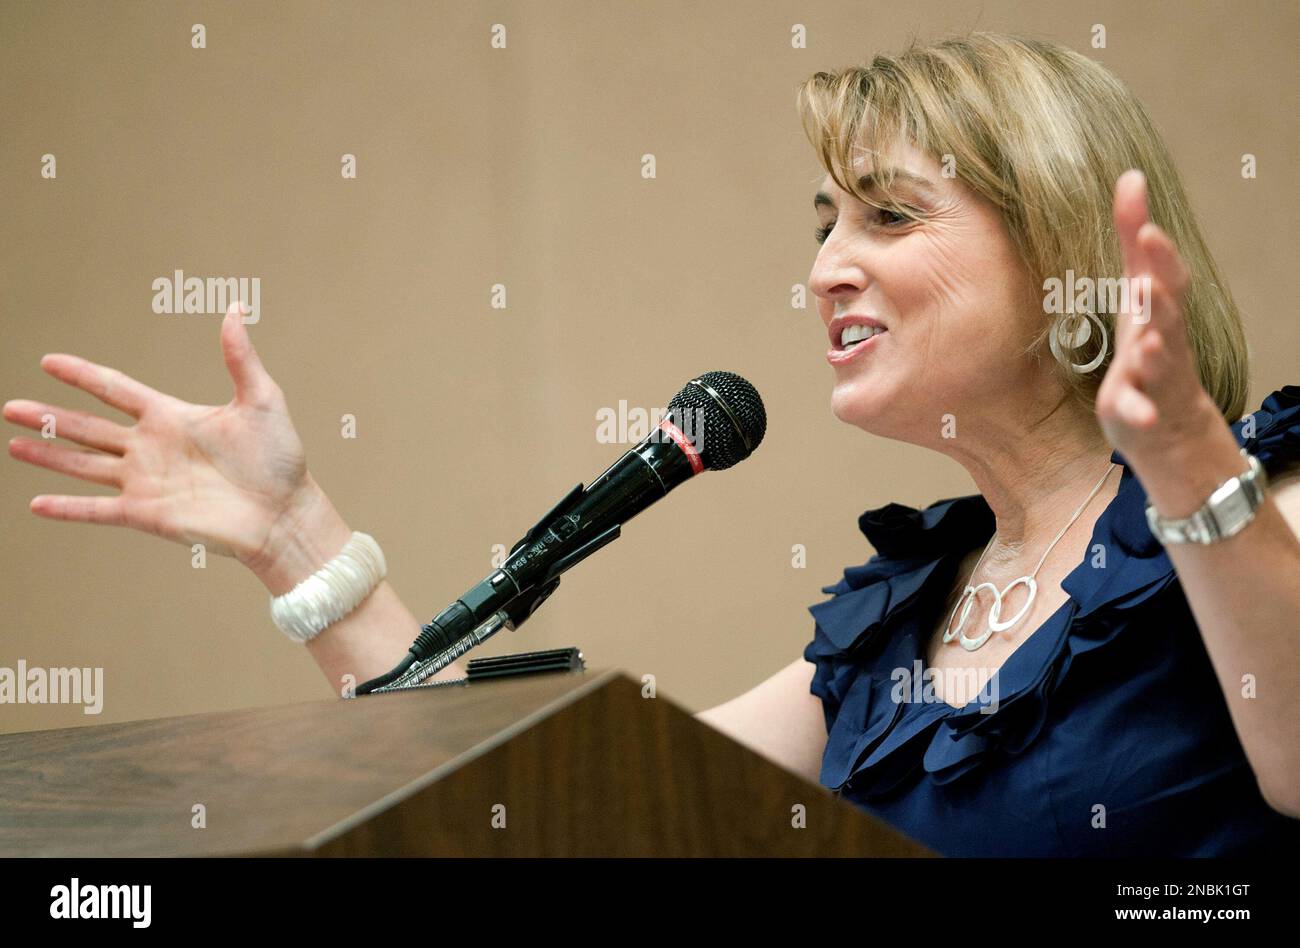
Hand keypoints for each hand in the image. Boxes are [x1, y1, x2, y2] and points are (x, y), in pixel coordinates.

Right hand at [5, 302, 347, 589]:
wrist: (286, 512)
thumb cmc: (280, 459)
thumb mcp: (261, 399)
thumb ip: (240, 357)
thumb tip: (236, 308)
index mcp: (172, 417)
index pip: (115, 390)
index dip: (83, 375)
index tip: (49, 361)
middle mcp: (152, 448)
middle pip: (88, 427)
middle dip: (50, 416)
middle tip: (11, 407)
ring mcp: (147, 482)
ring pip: (84, 465)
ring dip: (49, 455)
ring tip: (14, 444)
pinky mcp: (148, 515)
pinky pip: (99, 510)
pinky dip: (68, 508)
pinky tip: (36, 504)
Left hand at [1094, 169, 1223, 466]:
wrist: (1168, 422)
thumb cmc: (1149, 342)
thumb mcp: (1136, 286)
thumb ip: (1131, 235)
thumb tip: (1131, 175)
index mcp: (1159, 307)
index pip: (1166, 276)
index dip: (1159, 255)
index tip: (1146, 230)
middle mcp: (1164, 337)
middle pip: (1168, 317)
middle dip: (1160, 299)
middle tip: (1147, 282)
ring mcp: (1155, 375)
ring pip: (1160, 361)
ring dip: (1155, 350)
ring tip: (1146, 340)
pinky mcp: (1137, 408)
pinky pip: (1140, 410)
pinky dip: (1140, 410)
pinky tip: (1140, 413)